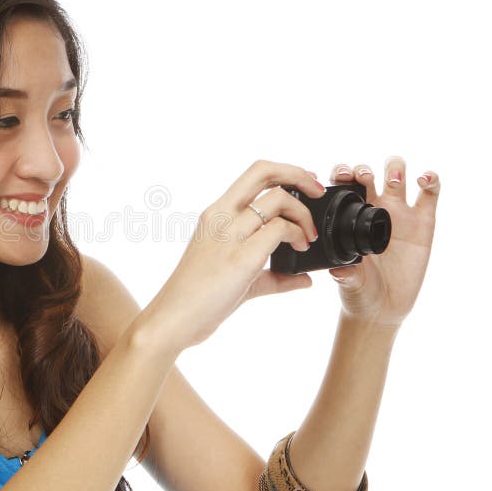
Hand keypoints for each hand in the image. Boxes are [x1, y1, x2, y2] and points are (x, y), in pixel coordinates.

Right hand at [144, 160, 324, 352]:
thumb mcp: (237, 277)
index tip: (306, 185)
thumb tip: (304, 279)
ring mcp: (229, 235)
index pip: (254, 174)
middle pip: (265, 172)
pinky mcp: (241, 257)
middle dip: (300, 175)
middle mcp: (220, 216)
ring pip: (278, 199)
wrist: (173, 319)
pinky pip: (279, 230)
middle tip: (318, 194)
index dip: (285, 171)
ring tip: (308, 238)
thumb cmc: (197, 299)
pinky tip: (300, 251)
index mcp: (215, 214)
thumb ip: (273, 275)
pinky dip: (297, 235)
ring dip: (303, 215)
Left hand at [324, 156, 439, 325]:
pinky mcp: (423, 222)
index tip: (341, 176)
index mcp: (349, 218)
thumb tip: (338, 271)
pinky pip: (430, 194)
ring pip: (397, 175)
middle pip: (368, 174)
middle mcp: (373, 210)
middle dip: (364, 169)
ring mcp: (399, 214)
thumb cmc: (358, 290)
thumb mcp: (349, 282)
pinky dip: (430, 180)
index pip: (343, 186)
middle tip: (363, 178)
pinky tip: (424, 180)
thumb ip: (345, 274)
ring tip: (393, 181)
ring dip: (394, 169)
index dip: (341, 174)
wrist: (382, 307)